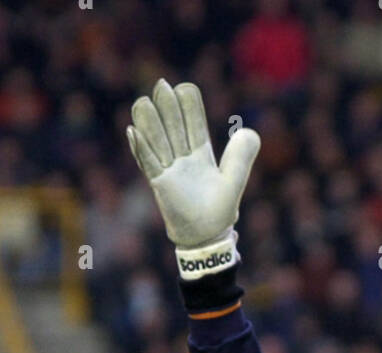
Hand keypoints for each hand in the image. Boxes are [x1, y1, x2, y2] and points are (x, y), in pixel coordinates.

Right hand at [127, 79, 259, 278]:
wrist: (205, 237)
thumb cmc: (219, 211)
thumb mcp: (233, 182)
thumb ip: (241, 158)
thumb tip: (249, 131)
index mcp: (201, 153)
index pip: (194, 124)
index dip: (190, 108)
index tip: (184, 88)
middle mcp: (183, 157)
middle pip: (173, 127)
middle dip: (168, 108)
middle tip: (161, 85)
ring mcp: (169, 169)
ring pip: (157, 141)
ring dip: (150, 123)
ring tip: (143, 102)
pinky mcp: (159, 184)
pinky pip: (149, 164)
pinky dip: (141, 149)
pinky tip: (133, 132)